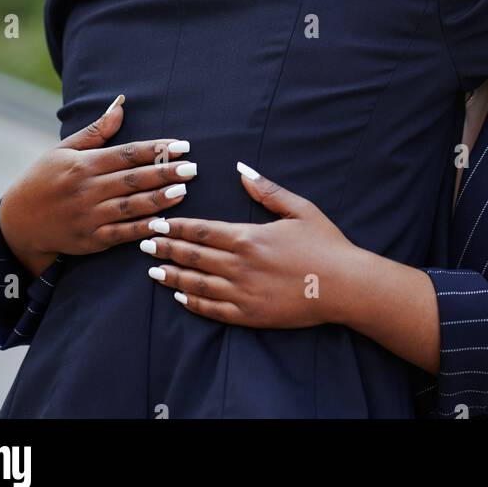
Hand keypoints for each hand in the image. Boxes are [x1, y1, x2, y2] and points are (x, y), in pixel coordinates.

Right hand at [0, 94, 197, 277]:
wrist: (17, 222)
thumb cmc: (44, 178)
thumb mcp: (64, 149)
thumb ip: (96, 131)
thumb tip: (121, 103)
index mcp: (83, 164)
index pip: (126, 154)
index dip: (155, 150)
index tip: (181, 145)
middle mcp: (86, 190)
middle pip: (132, 179)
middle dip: (164, 173)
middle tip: (192, 167)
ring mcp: (88, 217)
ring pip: (130, 207)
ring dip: (158, 200)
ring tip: (183, 192)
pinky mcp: (90, 240)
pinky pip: (120, 234)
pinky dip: (141, 230)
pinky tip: (162, 223)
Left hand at [144, 164, 360, 327]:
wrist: (344, 286)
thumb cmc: (325, 243)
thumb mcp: (299, 208)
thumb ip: (267, 190)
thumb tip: (242, 170)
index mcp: (249, 237)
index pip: (201, 231)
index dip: (176, 227)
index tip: (156, 222)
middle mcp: (240, 266)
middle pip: (193, 256)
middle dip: (165, 248)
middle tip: (143, 243)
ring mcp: (243, 293)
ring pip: (197, 284)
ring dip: (172, 275)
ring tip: (152, 269)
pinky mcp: (250, 316)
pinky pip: (213, 310)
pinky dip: (193, 302)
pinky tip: (179, 295)